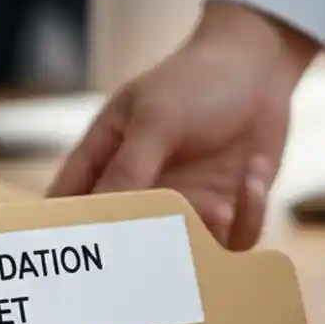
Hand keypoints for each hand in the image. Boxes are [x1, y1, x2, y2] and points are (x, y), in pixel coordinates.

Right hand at [48, 1, 320, 249]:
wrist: (258, 68)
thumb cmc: (193, 81)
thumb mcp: (156, 119)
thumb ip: (128, 169)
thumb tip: (103, 220)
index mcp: (102, 161)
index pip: (69, 207)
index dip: (66, 235)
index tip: (78, 255)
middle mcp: (137, 191)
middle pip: (123, 242)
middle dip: (143, 252)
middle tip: (161, 254)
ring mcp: (181, 205)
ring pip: (180, 252)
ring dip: (203, 234)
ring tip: (219, 205)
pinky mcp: (225, 213)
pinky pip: (232, 242)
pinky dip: (246, 215)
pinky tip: (252, 175)